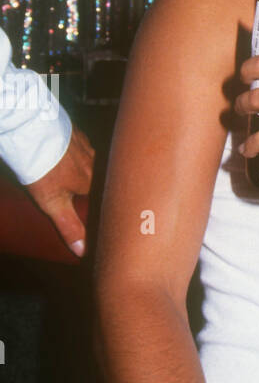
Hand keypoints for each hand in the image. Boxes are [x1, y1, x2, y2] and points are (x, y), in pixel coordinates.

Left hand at [25, 125, 93, 254]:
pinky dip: (74, 153)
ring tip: (69, 175)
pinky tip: (63, 156)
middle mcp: (94, 162)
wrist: (32, 133)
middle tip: (80, 194)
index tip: (97, 212)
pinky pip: (79, 146)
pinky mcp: (74, 131)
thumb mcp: (55, 204)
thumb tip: (83, 251)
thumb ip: (69, 227)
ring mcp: (85, 145)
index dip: (99, 205)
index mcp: (93, 181)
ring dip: (82, 168)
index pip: (103, 198)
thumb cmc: (45, 168)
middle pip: (97, 178)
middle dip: (91, 186)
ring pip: (88, 161)